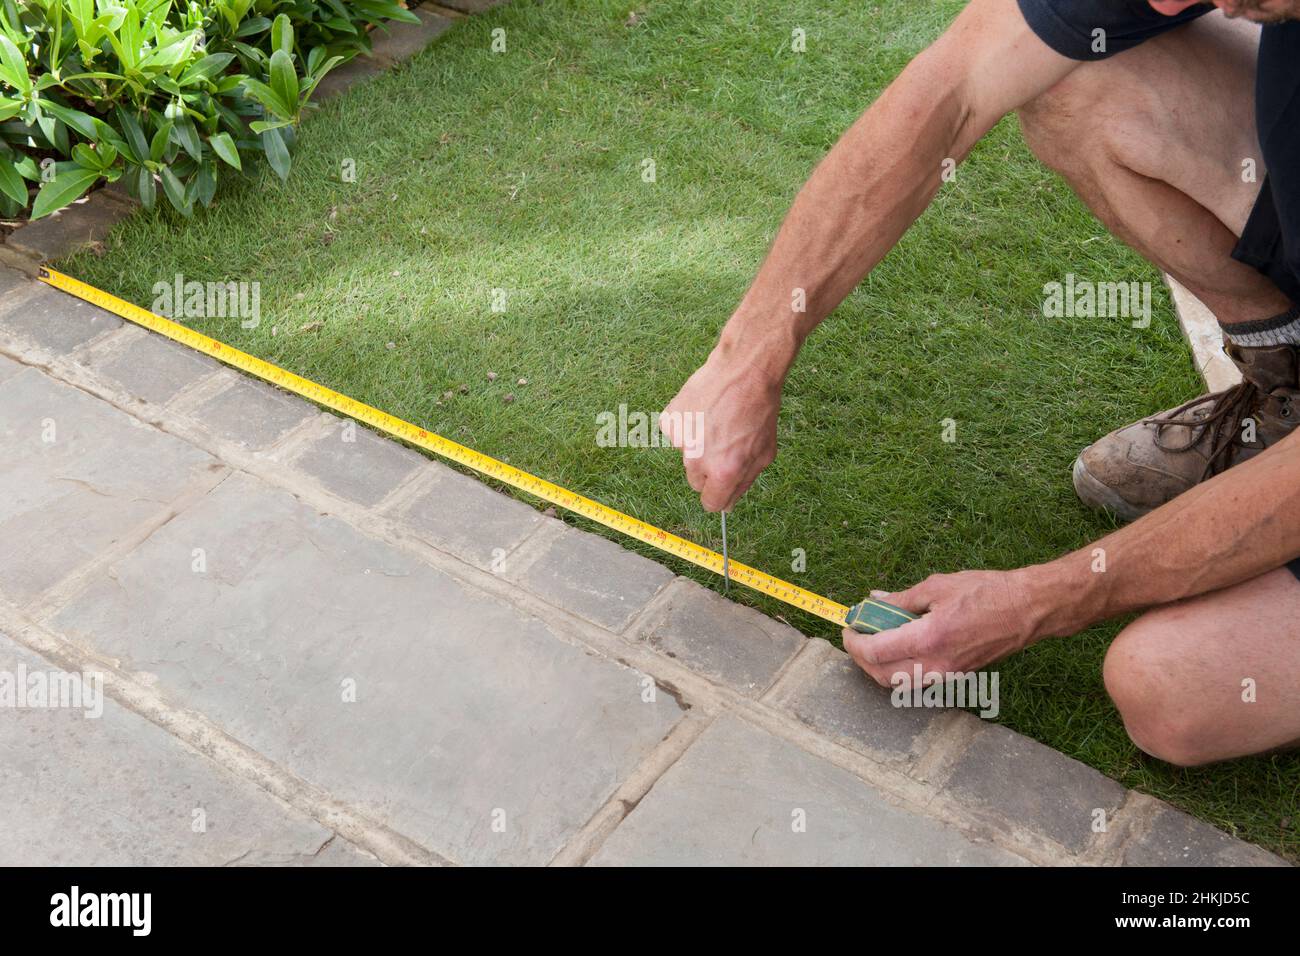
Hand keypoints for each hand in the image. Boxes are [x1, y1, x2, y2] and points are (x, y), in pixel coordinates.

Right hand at [660, 349, 780, 511]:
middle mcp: (698, 460)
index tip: (723, 484)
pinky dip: (687, 425)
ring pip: (686, 456)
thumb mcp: (764, 454)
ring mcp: (680, 440)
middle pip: (696, 481)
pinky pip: (676, 433)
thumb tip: (727, 505)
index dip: (719, 495)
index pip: (711, 504)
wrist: (743, 370)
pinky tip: (703, 410)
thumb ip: (744, 483)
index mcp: (724, 473)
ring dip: (698, 445)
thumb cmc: (759, 411)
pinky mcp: (669, 421)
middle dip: (709, 470)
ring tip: (716, 421)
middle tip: (724, 445)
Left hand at [842, 570, 1042, 687]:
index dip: (854, 641)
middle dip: (861, 658)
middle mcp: (936, 664)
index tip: (849, 627)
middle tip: (856, 637)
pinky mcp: (956, 676)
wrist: (1028, 609)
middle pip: (882, 676)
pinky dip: (899, 669)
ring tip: (874, 643)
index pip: (876, 652)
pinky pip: (918, 680)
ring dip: (879, 667)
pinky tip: (898, 648)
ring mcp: (948, 674)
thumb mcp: (938, 587)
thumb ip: (901, 598)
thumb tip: (874, 600)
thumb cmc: (987, 592)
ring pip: (899, 684)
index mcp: (929, 638)